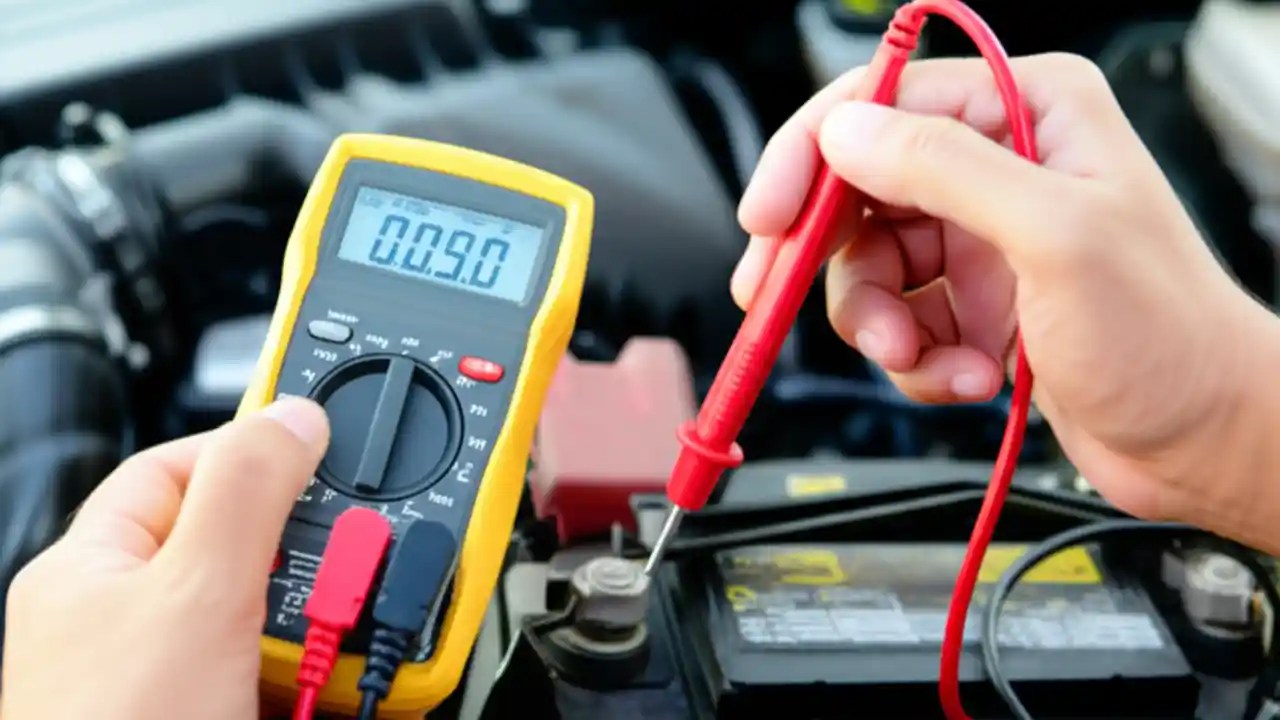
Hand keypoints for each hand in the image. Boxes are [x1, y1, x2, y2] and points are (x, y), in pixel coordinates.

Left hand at [1, 398, 328, 719]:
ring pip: (262, 613)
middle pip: (232, 543)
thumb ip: (245, 493)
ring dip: (312, 620)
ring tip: (331, 637)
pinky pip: (275, 670)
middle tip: (340, 564)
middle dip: (299, 552)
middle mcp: (122, 620)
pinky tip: (324, 683)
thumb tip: (289, 416)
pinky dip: (312, 673)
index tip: (316, 443)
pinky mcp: (209, 712)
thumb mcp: (197, 594)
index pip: (174, 466)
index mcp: (88, 569)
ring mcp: (166, 673)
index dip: (248, 450)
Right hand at [734, 54, 1278, 549]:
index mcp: (1028, 113)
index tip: (767, 218)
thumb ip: (947, 170)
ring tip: (929, 360)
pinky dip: (918, 362)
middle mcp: (998, 166)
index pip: (881, 106)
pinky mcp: (969, 302)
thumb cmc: (1168, 338)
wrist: (1201, 441)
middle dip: (829, 259)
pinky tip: (969, 377)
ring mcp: (979, 239)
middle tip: (774, 298)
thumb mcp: (1056, 237)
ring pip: (868, 267)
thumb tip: (847, 131)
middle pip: (856, 190)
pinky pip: (897, 323)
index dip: (810, 158)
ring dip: (883, 326)